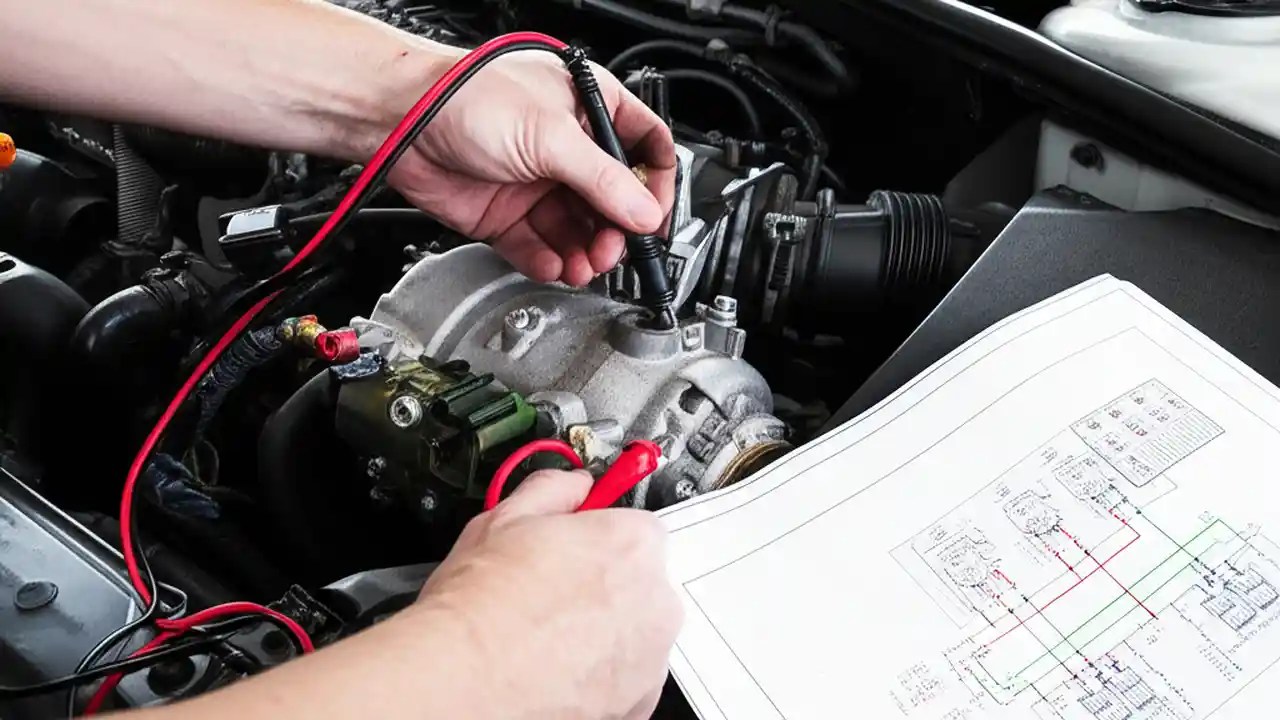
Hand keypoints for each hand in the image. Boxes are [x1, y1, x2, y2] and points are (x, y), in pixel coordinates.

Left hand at [386, 48, 676, 285]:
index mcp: (590, 111)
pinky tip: (552, 266)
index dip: (655, 186)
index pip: (645, 150)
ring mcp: (538, 184)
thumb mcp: (551, 136)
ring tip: (583, 267)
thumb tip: (644, 214)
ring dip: (585, 254)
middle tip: (611, 250)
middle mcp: (568, 149)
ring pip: (578, 232)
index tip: (651, 219)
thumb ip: (603, 181)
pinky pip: (540, 248)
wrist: (402, 122)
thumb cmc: (467, 98)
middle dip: (616, 232)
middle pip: (613, 203)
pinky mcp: (508, 215)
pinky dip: (549, 262)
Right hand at [418, 470, 682, 719]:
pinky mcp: (638, 704)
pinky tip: (555, 669)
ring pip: (635, 633)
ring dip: (603, 632)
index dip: (597, 538)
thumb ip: (554, 490)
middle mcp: (656, 600)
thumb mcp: (504, 517)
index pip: (634, 528)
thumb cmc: (480, 606)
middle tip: (551, 594)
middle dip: (603, 586)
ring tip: (546, 637)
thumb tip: (571, 485)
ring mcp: (651, 658)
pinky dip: (600, 675)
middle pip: (639, 582)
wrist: (464, 679)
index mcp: (633, 543)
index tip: (575, 548)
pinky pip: (627, 678)